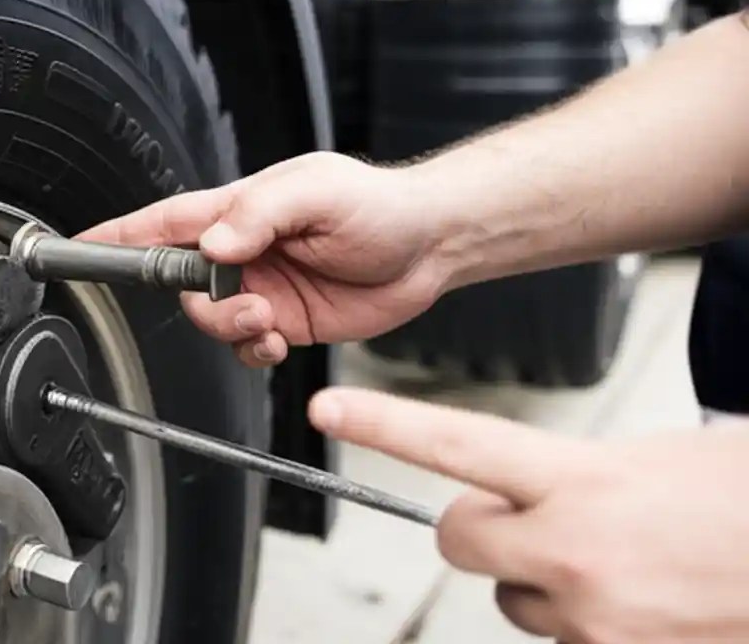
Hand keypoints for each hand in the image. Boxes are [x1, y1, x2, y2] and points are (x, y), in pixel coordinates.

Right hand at [78, 153, 450, 366]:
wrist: (429, 246)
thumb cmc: (376, 203)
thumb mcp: (316, 192)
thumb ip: (259, 215)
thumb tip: (214, 243)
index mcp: (237, 211)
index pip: (161, 223)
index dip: (118, 236)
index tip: (80, 245)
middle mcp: (241, 251)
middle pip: (180, 283)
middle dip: (199, 300)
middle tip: (240, 298)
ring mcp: (259, 287)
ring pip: (210, 320)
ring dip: (230, 327)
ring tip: (268, 317)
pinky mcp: (283, 321)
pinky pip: (244, 346)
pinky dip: (251, 350)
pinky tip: (276, 338)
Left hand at [309, 387, 748, 643]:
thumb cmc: (744, 506)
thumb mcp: (662, 460)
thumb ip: (580, 472)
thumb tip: (534, 488)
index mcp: (585, 480)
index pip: (458, 445)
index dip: (384, 426)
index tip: (328, 413)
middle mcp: (575, 552)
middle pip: (458, 538)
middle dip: (482, 527)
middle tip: (534, 517)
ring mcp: (592, 622)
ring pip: (511, 601)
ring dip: (544, 583)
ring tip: (621, 564)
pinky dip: (588, 625)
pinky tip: (639, 603)